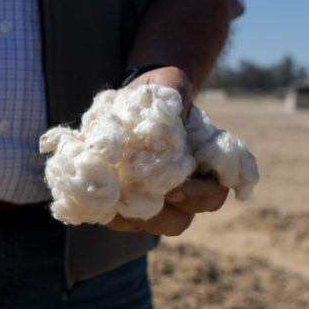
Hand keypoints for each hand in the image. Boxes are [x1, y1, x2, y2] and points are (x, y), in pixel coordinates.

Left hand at [107, 65, 226, 235]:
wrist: (135, 95)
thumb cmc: (161, 91)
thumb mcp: (171, 85)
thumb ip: (175, 99)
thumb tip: (171, 124)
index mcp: (204, 167)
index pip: (212, 195)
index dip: (197, 198)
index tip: (174, 189)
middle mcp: (182, 188)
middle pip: (180, 221)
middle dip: (162, 218)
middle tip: (140, 201)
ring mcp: (152, 195)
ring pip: (148, 223)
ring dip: (131, 218)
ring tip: (114, 204)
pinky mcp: (125, 196)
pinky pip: (119, 216)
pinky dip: (109, 212)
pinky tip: (96, 200)